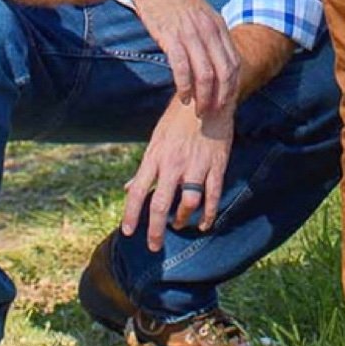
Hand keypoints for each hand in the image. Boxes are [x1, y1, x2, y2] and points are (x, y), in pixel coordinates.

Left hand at [120, 95, 234, 251]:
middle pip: (161, 204)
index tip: (128, 232)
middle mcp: (173, 164)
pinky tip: (204, 224)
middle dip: (155, 230)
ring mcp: (196, 166)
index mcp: (154, 157)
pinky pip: (212, 196)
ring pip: (187, 203)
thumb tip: (128, 189)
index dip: (131, 214)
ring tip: (178, 225)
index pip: (138, 191)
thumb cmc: (177, 120)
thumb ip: (145, 169)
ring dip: (181, 219)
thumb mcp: (156, 140)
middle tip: (153, 246)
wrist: (207, 98)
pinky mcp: (216, 166)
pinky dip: (208, 214)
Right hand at [123, 0, 240, 116]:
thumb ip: (208, 32)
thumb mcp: (198, 13)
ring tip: (198, 110)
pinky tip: (182, 97)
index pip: (234, 63)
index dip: (232, 86)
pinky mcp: (171, 37)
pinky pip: (183, 69)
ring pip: (206, 75)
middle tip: (212, 112)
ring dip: (203, 97)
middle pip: (224, 73)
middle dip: (221, 97)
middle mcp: (209, 30)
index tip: (225, 102)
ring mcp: (191, 33)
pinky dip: (185, 87)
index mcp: (218, 25)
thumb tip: (213, 56)